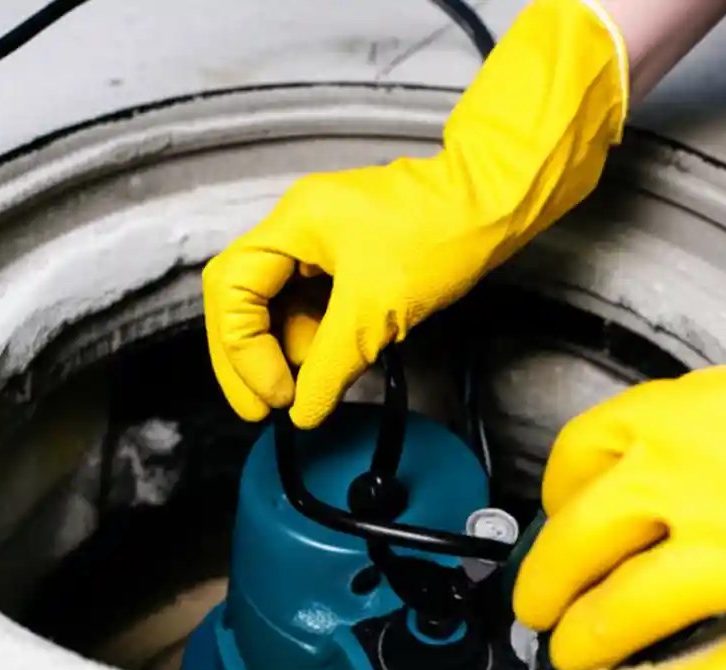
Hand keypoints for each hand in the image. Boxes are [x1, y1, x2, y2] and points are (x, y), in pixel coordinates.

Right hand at [201, 0, 628, 427]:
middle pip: (242, 299)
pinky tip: (324, 372)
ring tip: (302, 395)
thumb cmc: (438, 237)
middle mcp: (295, 229)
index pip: (231, 289)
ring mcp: (320, 243)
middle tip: (264, 410)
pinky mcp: (348, 260)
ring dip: (284, 353)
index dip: (241, 350)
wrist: (495, 202)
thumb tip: (304, 411)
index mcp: (291, 224)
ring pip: (278, 307)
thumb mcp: (375, 311)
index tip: (275, 395)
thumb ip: (330, 365)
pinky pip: (312, 305)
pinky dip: (314, 341)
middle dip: (248, 358)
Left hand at [513, 354, 725, 669]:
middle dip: (549, 585)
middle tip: (542, 612)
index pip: (580, 456)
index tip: (556, 523)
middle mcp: (709, 479)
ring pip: (635, 611)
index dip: (555, 499)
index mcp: (692, 415)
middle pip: (585, 541)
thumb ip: (685, 428)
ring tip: (582, 655)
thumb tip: (619, 478)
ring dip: (594, 644)